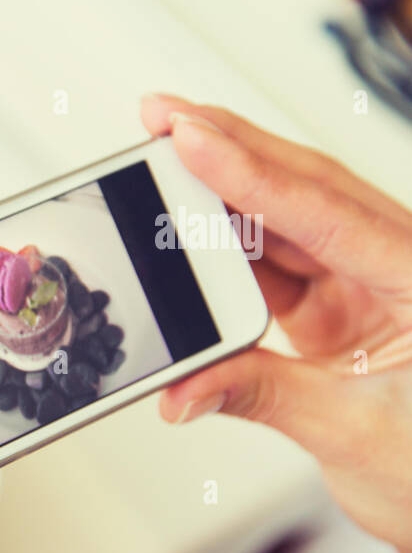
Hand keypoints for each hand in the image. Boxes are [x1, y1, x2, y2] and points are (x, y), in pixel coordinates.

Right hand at [141, 94, 411, 552]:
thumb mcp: (352, 435)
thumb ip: (261, 395)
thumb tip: (183, 389)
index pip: (327, 213)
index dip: (250, 172)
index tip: (190, 135)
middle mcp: (399, 267)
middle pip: (308, 189)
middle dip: (233, 147)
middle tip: (165, 117)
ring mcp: (369, 283)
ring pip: (289, 216)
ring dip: (225, 188)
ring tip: (165, 155)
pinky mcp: (341, 304)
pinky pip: (278, 260)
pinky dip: (230, 243)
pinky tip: (189, 221)